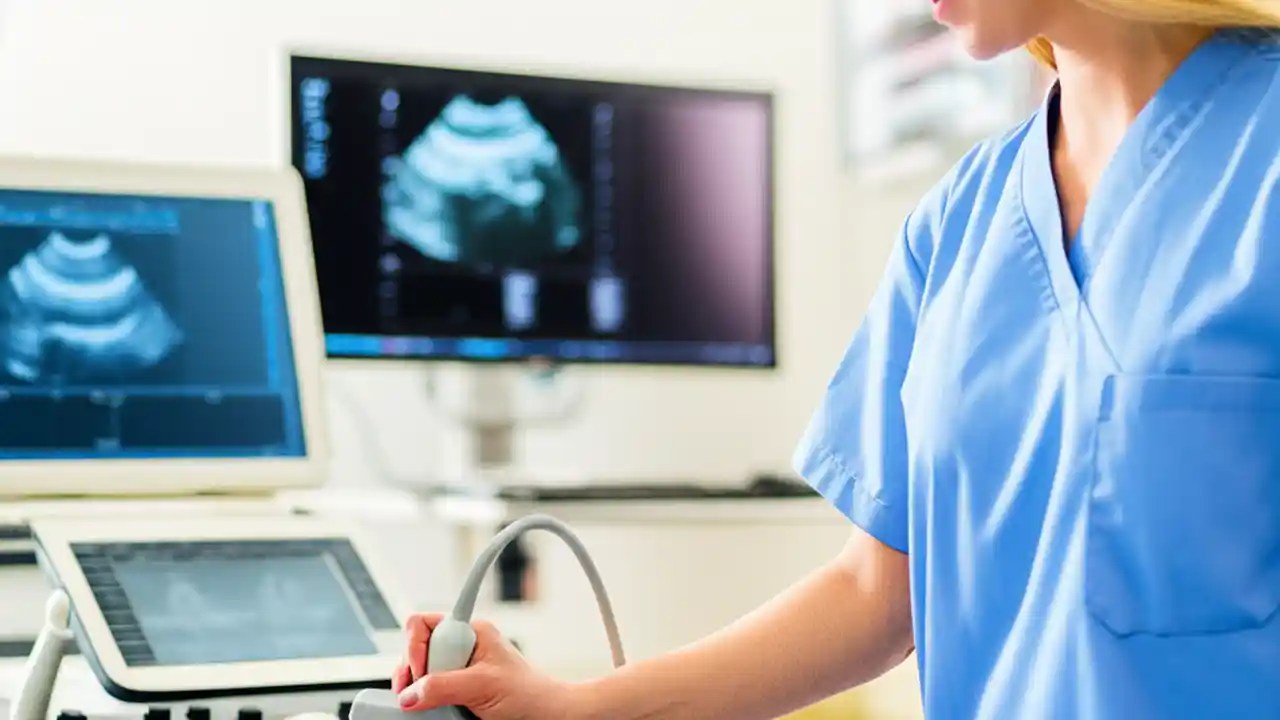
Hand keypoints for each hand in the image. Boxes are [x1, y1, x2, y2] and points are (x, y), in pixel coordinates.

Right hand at [392, 613, 582, 719]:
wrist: (546, 715)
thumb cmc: (529, 693)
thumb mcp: (483, 685)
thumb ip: (443, 685)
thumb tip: (410, 694)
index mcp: (469, 632)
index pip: (423, 624)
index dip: (415, 647)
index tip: (421, 671)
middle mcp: (461, 647)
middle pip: (416, 652)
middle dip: (413, 674)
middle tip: (422, 695)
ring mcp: (457, 670)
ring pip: (419, 675)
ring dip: (420, 691)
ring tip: (435, 704)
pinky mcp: (455, 691)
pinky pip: (428, 694)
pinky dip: (427, 704)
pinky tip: (439, 710)